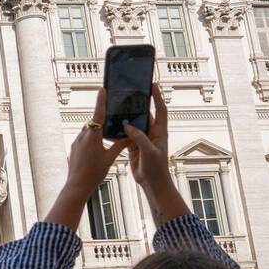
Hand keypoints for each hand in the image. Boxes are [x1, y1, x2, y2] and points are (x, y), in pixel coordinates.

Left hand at [64, 88, 128, 197]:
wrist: (77, 185)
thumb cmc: (94, 173)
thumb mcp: (110, 158)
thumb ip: (119, 145)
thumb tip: (130, 136)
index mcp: (92, 137)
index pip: (98, 115)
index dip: (101, 101)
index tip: (102, 89)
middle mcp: (82, 136)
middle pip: (94, 122)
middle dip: (103, 117)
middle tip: (113, 111)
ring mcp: (76, 141)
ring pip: (88, 130)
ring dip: (98, 128)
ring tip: (109, 130)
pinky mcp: (74, 147)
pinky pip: (84, 137)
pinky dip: (92, 136)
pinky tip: (99, 143)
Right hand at [124, 83, 189, 224]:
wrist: (152, 184)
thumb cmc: (156, 168)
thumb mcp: (149, 151)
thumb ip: (139, 137)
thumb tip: (127, 125)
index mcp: (160, 132)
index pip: (160, 109)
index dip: (157, 97)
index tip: (152, 84)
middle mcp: (151, 133)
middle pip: (143, 115)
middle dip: (136, 105)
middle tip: (127, 94)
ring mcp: (142, 140)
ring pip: (132, 125)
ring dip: (124, 119)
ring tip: (115, 109)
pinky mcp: (133, 147)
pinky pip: (124, 136)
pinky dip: (117, 132)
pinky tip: (108, 129)